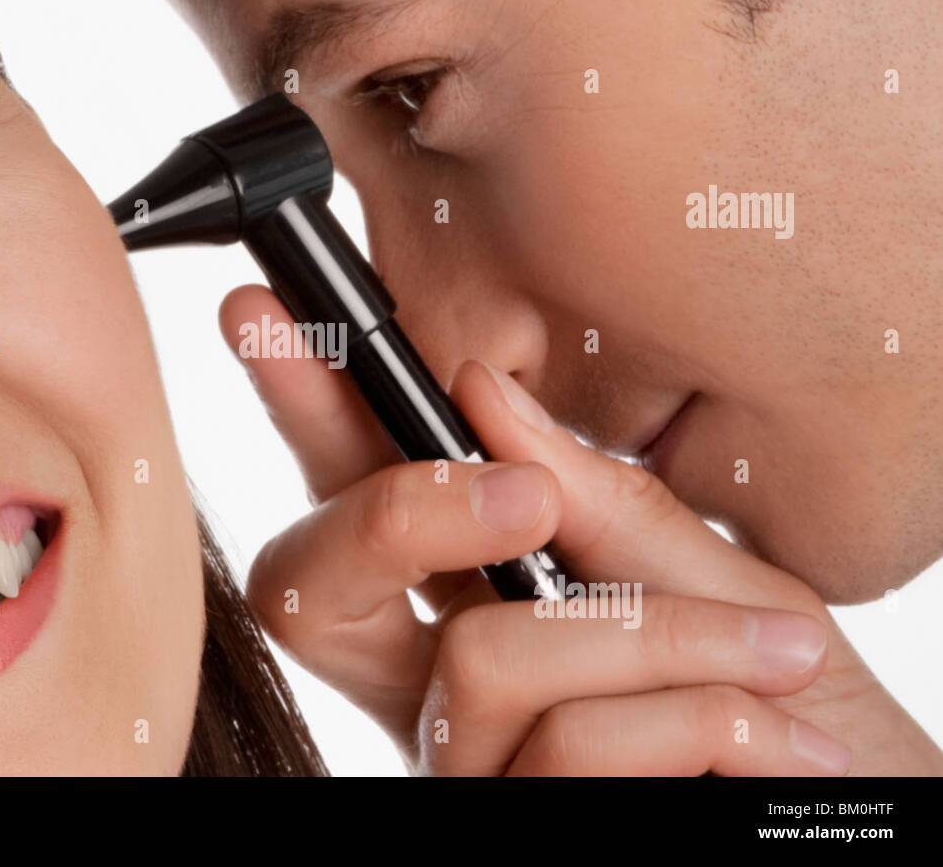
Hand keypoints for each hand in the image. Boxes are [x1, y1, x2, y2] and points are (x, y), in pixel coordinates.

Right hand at [221, 285, 942, 774]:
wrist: (867, 818)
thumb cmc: (796, 707)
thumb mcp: (723, 582)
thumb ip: (601, 500)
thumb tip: (478, 392)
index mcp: (471, 602)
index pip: (350, 495)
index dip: (298, 411)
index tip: (265, 316)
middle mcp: (435, 687)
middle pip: (306, 589)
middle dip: (397, 514)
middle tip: (521, 500)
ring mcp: (468, 765)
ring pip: (479, 658)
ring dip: (645, 635)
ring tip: (773, 655)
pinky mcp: (510, 823)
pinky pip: (570, 742)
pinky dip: (698, 716)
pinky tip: (774, 742)